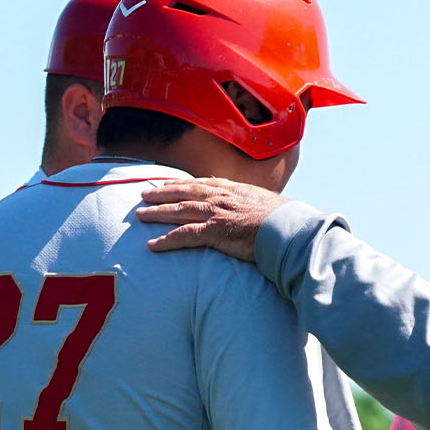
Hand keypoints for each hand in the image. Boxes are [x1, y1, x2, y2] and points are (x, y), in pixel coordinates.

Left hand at [138, 177, 288, 260]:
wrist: (290, 230)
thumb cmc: (285, 221)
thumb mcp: (269, 205)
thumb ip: (255, 205)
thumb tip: (255, 209)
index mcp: (235, 190)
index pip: (203, 183)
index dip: (183, 183)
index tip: (169, 183)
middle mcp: (222, 197)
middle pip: (185, 192)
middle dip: (162, 192)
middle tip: (144, 194)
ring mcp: (217, 213)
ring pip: (179, 211)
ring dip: (157, 212)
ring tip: (140, 215)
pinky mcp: (215, 232)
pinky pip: (184, 235)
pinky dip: (166, 240)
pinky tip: (152, 246)